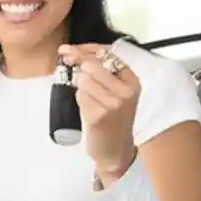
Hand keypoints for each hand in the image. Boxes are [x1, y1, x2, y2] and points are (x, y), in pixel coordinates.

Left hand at [59, 43, 139, 178]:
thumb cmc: (112, 118)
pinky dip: (80, 100)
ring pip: (84, 80)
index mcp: (132, 80)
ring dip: (81, 87)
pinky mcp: (99, 115)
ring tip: (91, 100)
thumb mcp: (114, 91)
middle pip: (92, 65)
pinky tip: (89, 110)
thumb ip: (99, 70)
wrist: (115, 150)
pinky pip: (80, 96)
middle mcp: (126, 90)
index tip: (67, 49)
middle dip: (79, 67)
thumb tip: (68, 51)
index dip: (85, 49)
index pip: (107, 54)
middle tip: (73, 70)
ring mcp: (113, 103)